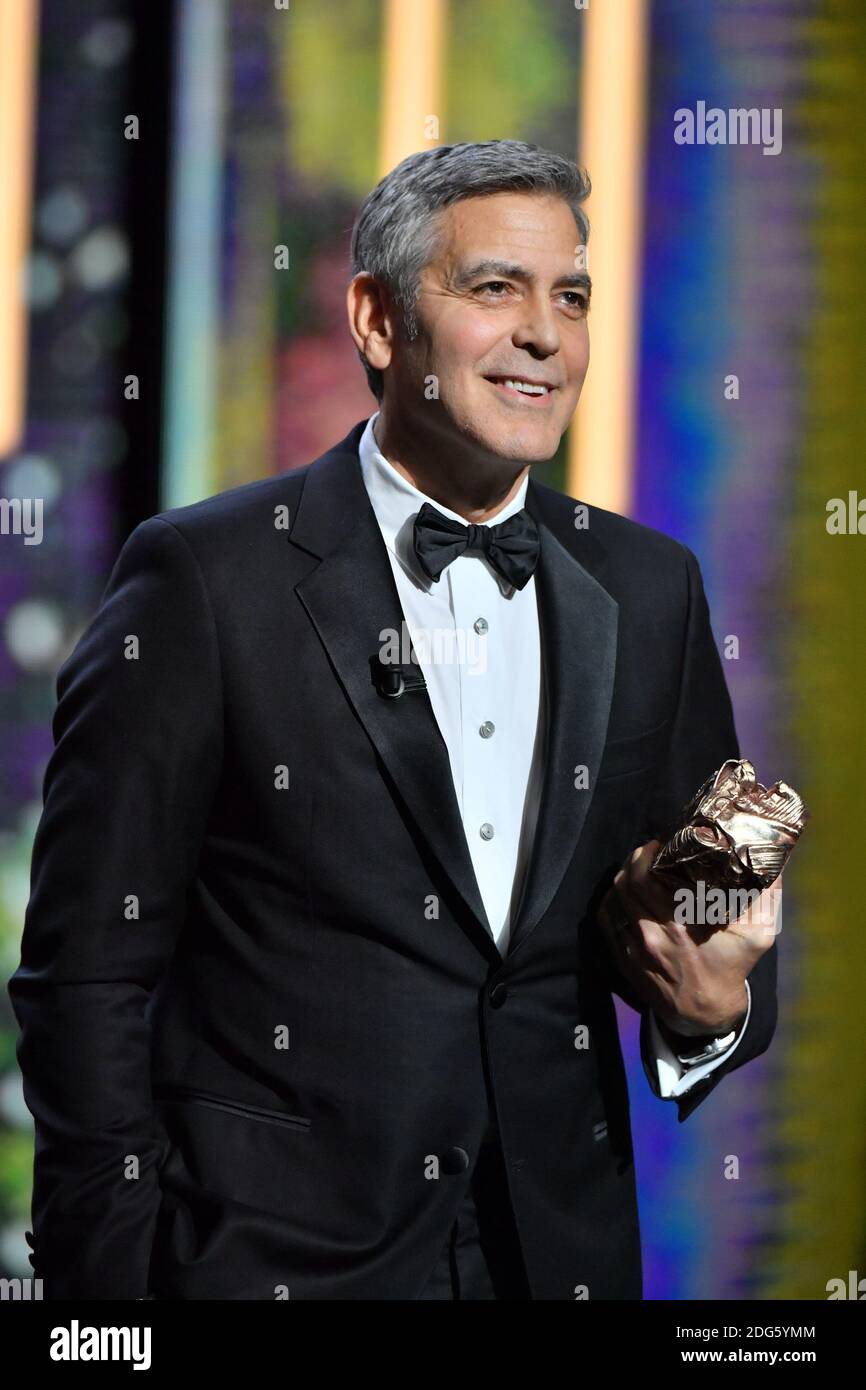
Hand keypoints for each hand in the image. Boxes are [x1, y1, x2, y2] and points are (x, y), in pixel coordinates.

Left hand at [599, 840, 779, 1035]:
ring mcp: (632, 946)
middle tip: (651, 851)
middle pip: (626, 881)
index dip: (649, 854)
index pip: (645, 877)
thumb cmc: (731, 968)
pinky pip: (607, 917)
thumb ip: (766, 895)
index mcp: (678, 925)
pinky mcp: (621, 956)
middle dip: (636, 859)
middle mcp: (650, 934)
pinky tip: (628, 892)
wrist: (704, 1014)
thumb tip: (774, 857)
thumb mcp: (758, 935)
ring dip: (625, 876)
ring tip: (640, 867)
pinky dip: (615, 899)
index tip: (662, 844)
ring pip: (614, 896)